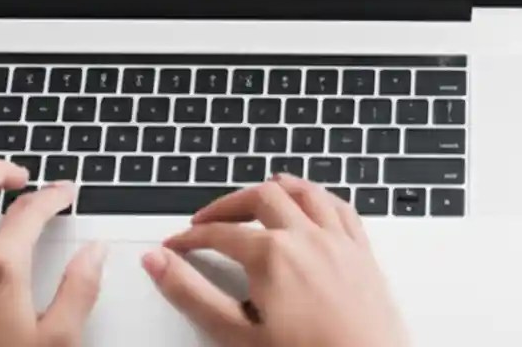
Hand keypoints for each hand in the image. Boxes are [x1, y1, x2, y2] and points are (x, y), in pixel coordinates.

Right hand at [143, 174, 408, 346]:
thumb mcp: (237, 335)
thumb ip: (192, 295)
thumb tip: (157, 263)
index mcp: (273, 255)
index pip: (219, 233)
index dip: (190, 237)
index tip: (176, 245)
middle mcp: (308, 237)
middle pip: (261, 198)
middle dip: (228, 204)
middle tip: (208, 219)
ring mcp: (339, 241)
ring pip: (305, 192)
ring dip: (275, 189)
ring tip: (257, 195)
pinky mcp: (363, 253)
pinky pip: (341, 207)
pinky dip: (320, 197)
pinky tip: (314, 203)